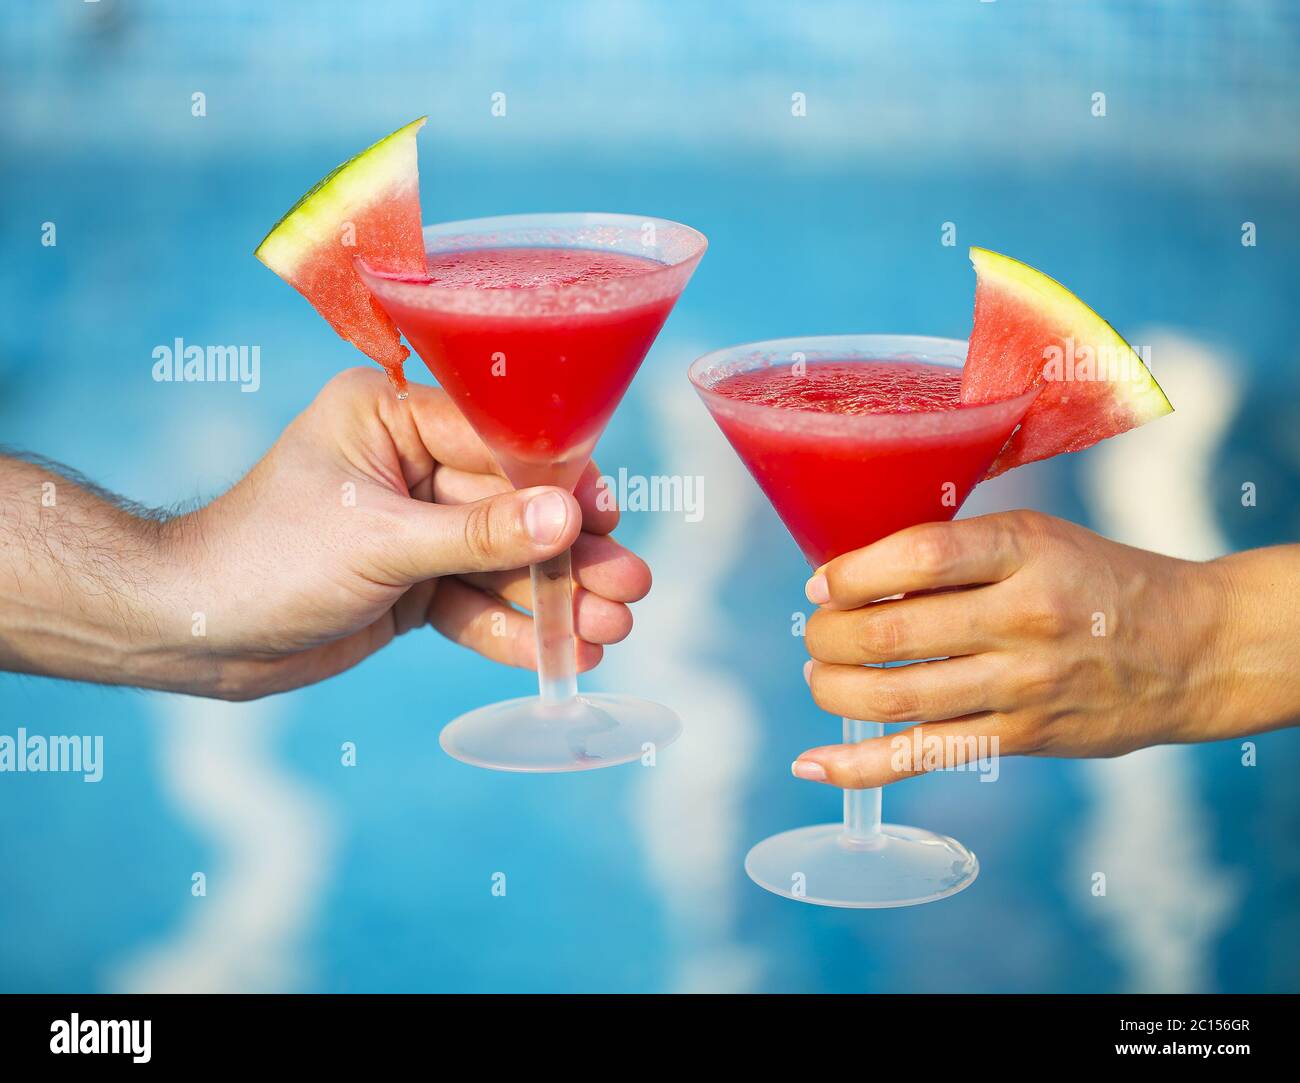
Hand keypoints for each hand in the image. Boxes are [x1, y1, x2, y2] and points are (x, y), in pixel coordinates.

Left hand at [0, 367, 647, 699]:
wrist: (194, 636)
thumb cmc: (264, 560)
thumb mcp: (379, 543)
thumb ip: (478, 535)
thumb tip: (570, 518)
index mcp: (389, 417)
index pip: (496, 437)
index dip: (557, 480)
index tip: (607, 515)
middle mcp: (408, 465)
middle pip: (510, 506)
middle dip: (567, 554)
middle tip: (632, 587)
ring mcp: (413, 527)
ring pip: (500, 560)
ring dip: (552, 599)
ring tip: (612, 632)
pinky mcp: (411, 583)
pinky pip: (473, 602)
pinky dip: (511, 629)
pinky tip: (560, 654)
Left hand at [791, 510, 1297, 788]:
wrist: (1192, 649)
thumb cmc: (1097, 581)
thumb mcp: (1036, 537)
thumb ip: (958, 551)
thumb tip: (854, 574)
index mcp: (1023, 552)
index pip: (918, 556)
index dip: (851, 572)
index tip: (821, 582)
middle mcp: (1021, 619)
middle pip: (891, 632)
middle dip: (827, 635)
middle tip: (815, 631)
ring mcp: (1022, 685)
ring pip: (896, 698)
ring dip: (833, 689)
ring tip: (818, 674)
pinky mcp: (1020, 737)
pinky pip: (924, 755)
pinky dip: (859, 765)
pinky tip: (813, 764)